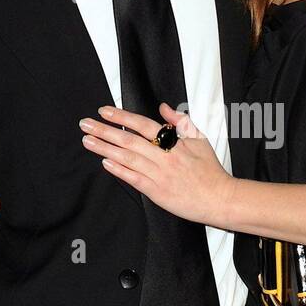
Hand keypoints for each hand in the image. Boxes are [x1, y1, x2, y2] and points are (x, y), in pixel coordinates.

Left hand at [80, 102, 234, 225]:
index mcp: (174, 142)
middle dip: (105, 131)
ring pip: (127, 159)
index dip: (122, 117)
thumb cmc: (210, 170)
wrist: (219, 198)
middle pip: (129, 141)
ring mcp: (159, 175)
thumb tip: (163, 107)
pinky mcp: (157, 192)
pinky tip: (105, 162)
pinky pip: (134, 179)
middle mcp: (164, 157)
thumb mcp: (199, 139)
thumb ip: (180, 121)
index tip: (104, 111)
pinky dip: (119, 170)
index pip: (142, 125)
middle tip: (86, 124)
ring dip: (105, 148)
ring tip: (88, 141)